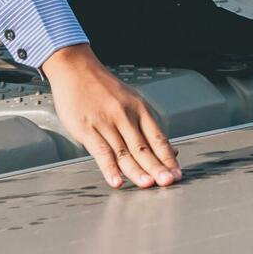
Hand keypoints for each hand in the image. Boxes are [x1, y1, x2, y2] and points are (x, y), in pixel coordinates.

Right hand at [41, 46, 182, 188]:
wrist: (75, 68)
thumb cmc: (103, 88)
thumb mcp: (131, 101)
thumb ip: (147, 127)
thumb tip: (169, 150)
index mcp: (139, 109)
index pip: (158, 138)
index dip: (168, 158)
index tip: (177, 173)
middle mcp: (125, 116)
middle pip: (143, 147)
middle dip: (157, 167)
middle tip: (168, 182)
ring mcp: (105, 122)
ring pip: (124, 152)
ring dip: (137, 171)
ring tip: (147, 185)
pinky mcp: (86, 128)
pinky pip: (100, 151)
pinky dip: (109, 168)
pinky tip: (116, 180)